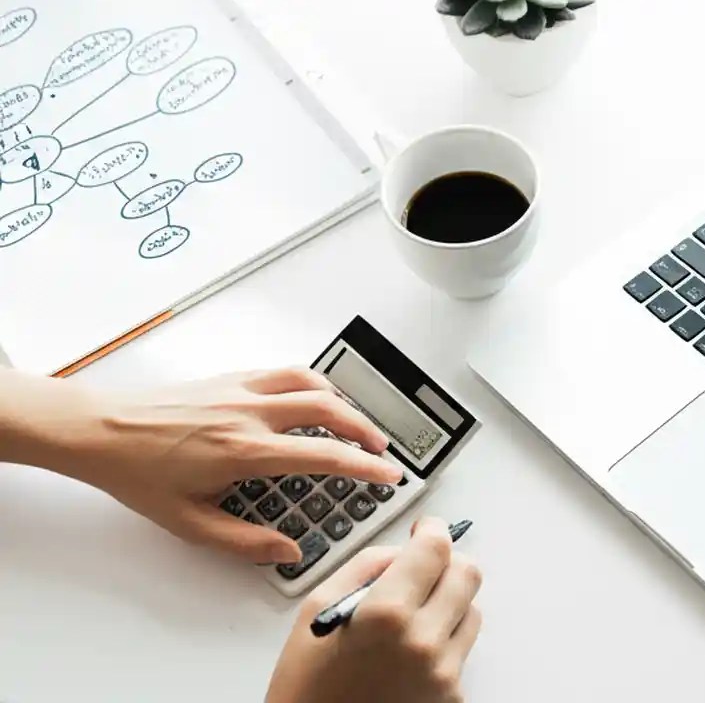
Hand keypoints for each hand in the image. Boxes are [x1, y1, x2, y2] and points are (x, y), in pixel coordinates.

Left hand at [53, 368, 401, 563]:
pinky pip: (286, 372)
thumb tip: (287, 551)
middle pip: (330, 410)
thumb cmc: (136, 473)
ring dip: (343, 402)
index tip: (387, 475)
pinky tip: (314, 398)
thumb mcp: (189, 523)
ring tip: (355, 422)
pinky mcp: (231, 378)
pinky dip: (312, 383)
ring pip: (312, 382)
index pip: (325, 454)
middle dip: (365, 430)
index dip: (365, 466)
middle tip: (380, 450)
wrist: (98, 430)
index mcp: (245, 450)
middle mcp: (250, 412)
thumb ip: (244, 541)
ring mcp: (242, 389)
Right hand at [267, 518, 483, 702]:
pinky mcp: (453, 697)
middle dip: (446, 563)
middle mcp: (424, 642)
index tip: (425, 530)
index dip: (431, 531)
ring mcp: (444, 673)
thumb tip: (403, 550)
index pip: (436, 548)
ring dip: (448, 604)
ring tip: (410, 621)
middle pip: (468, 574)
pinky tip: (409, 656)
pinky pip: (462, 650)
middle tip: (422, 570)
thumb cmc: (306, 685)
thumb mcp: (318, 610)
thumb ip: (366, 566)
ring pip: (471, 611)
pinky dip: (443, 643)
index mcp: (387, 614)